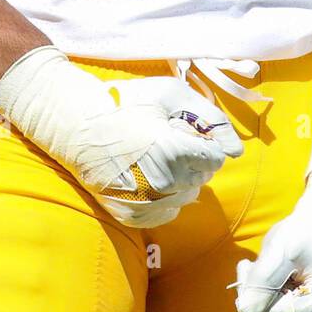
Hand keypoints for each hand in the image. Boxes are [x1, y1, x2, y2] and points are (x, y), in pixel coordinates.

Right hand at [0, 49, 242, 229]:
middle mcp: (164, 186)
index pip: (215, 158)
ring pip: (187, 196)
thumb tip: (236, 150)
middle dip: (192, 157)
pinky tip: (144, 174)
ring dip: (181, 177)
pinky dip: (165, 195)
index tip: (179, 127)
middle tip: (162, 137)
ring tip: (152, 155)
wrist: (76, 127)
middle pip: (203, 177)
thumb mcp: (171, 94)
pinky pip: (168, 211)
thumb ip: (211, 119)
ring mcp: (147, 206)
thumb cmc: (125, 103)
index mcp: (175, 153)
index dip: (202, 140)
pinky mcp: (134, 218)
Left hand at [234, 167, 311, 311]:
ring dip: (251, 304)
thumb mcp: (285, 247)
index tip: (250, 263)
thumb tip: (244, 310)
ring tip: (259, 275)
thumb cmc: (308, 237)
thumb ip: (265, 278)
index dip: (255, 290)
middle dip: (251, 296)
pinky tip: (262, 290)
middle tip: (252, 266)